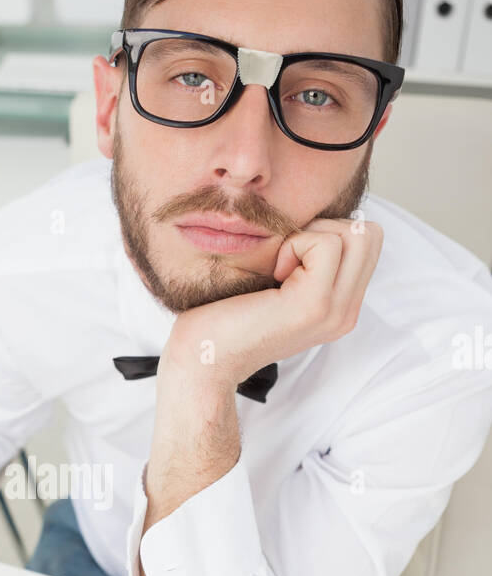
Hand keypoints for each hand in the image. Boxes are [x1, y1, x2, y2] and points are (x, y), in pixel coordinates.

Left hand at [161, 218, 383, 388]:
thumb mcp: (279, 285)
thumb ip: (308, 262)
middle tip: (286, 256)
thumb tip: (317, 218)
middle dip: (326, 228)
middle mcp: (346, 313)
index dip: (328, 232)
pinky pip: (327, 244)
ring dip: (312, 235)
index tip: (288, 258)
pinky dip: (296, 244)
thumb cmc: (226, 317)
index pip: (367, 242)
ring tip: (280, 266)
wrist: (205, 358)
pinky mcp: (316, 305)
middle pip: (370, 234)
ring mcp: (336, 312)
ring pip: (358, 235)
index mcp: (340, 307)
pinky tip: (273, 273)